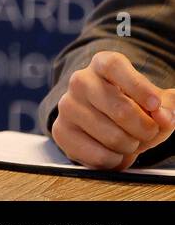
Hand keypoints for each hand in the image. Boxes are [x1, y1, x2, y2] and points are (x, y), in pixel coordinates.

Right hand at [51, 50, 174, 169]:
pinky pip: (99, 156)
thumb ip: (167, 108)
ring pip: (112, 137)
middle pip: (120, 110)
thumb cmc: (132, 105)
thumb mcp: (154, 102)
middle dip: (145, 129)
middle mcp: (80, 81)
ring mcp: (67, 106)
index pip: (114, 67)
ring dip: (131, 147)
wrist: (100, 119)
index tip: (156, 104)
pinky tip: (114, 152)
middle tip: (149, 133)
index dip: (138, 86)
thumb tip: (163, 118)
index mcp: (102, 64)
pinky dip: (116, 160)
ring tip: (130, 142)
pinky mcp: (60, 131)